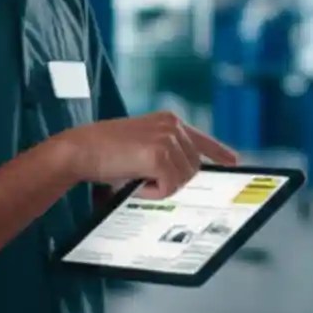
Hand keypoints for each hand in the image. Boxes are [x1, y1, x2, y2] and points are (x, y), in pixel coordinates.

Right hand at [55, 111, 238, 198]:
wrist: (80, 149)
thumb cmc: (104, 151)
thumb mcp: (140, 145)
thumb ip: (163, 152)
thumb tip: (185, 175)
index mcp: (168, 120)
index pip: (201, 139)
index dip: (218, 152)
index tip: (233, 162)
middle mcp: (172, 125)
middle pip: (194, 167)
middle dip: (175, 181)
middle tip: (148, 182)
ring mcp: (167, 138)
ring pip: (183, 178)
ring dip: (161, 186)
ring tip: (137, 178)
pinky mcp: (159, 154)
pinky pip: (169, 186)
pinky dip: (153, 191)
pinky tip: (135, 182)